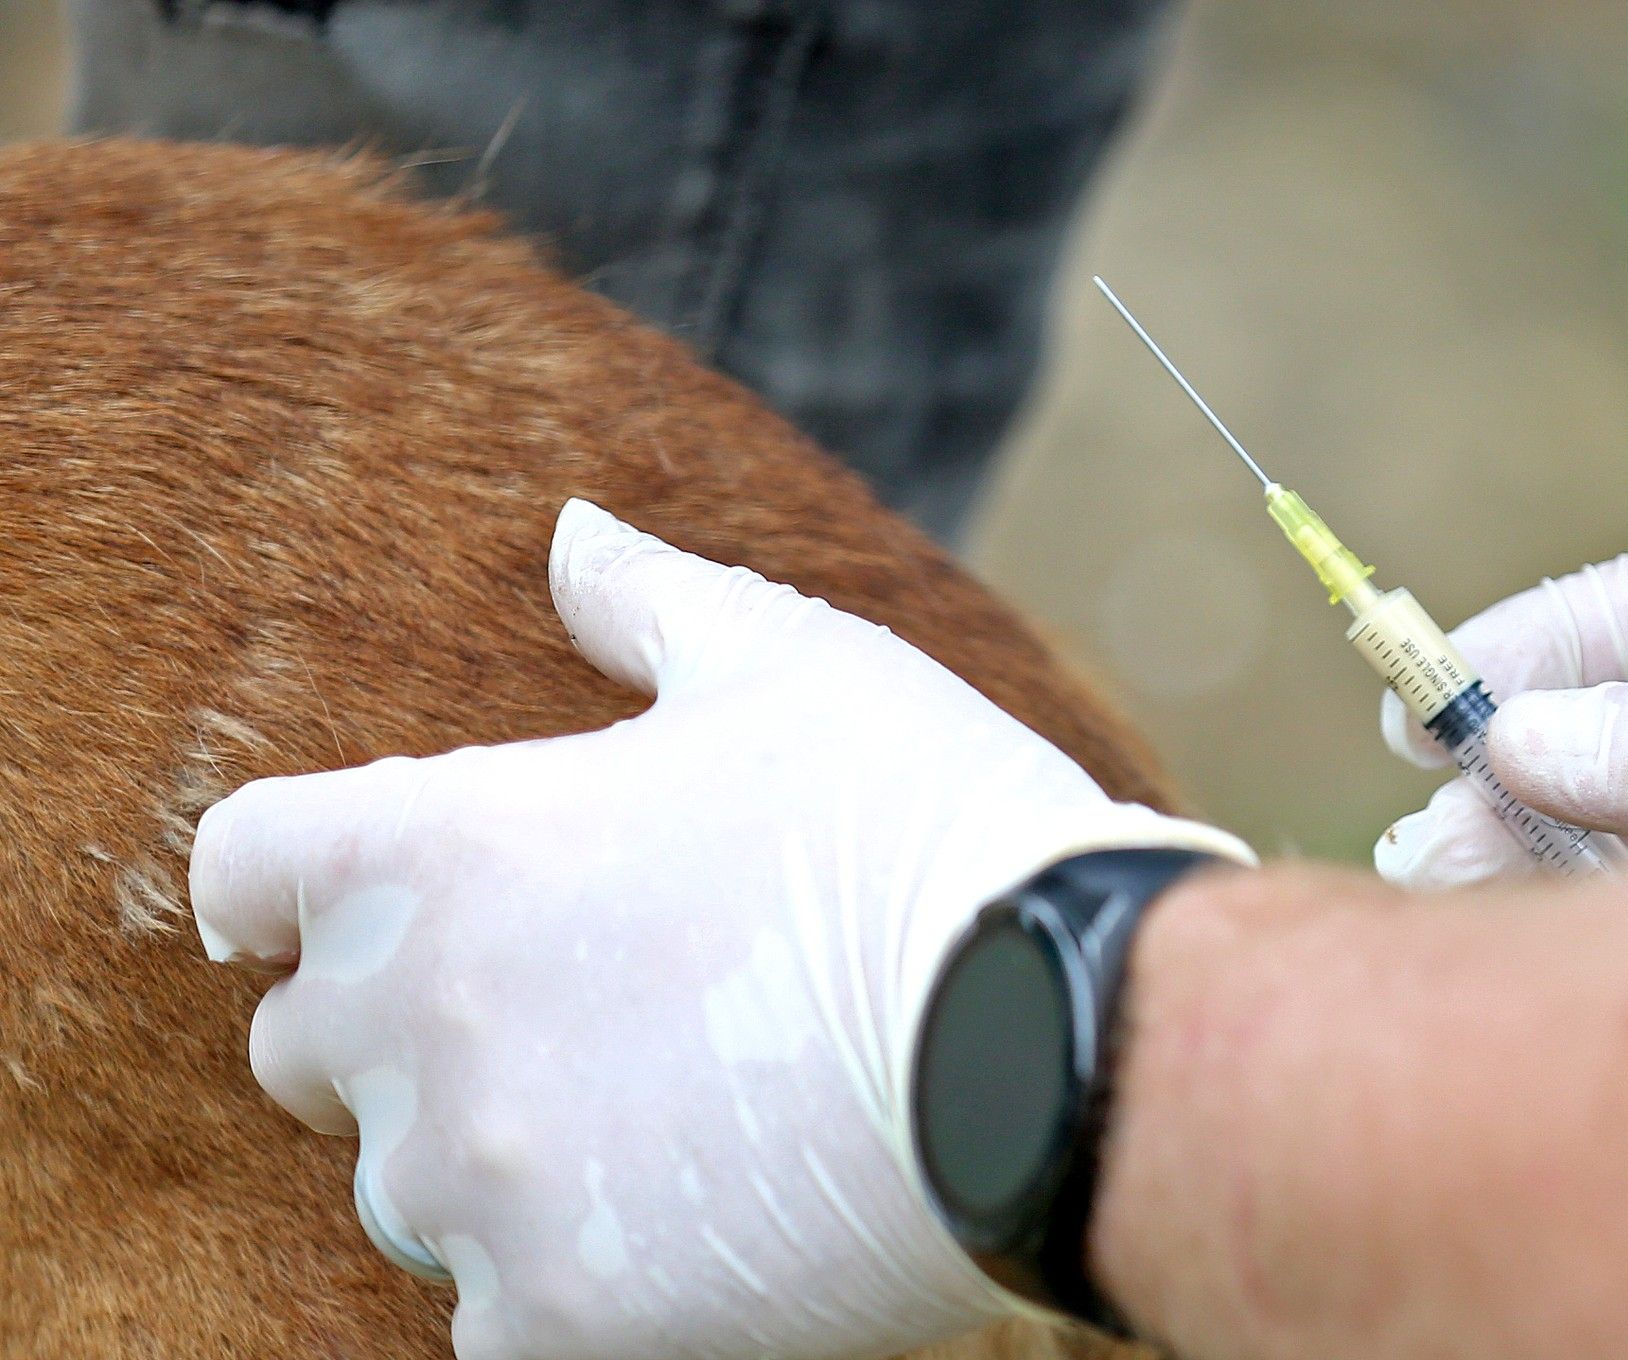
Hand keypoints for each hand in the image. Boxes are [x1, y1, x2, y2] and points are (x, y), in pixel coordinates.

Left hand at [189, 499, 1248, 1359]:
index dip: (277, 882)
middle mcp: (427, 1025)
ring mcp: (490, 1187)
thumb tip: (571, 531)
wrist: (1055, 1032)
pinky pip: (491, 1325)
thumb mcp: (789, 666)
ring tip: (645, 1122)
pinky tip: (669, 1230)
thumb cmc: (916, 824)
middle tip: (549, 1013)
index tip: (310, 907)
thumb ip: (646, 601)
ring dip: (488, 1160)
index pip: (242, 866)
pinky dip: (556, 1289)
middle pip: (308, 1046)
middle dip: (396, 1027)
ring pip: (405, 1193)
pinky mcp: (569, 1322)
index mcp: (447, 850)